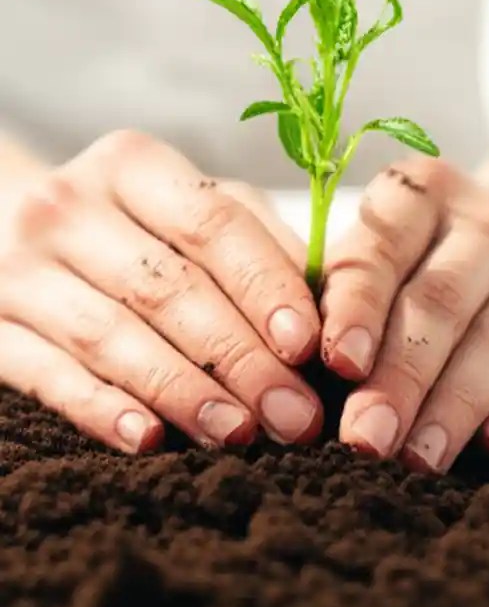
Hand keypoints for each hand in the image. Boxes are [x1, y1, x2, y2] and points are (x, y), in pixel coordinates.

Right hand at [0, 130, 322, 451]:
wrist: (1, 228)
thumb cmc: (140, 231)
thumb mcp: (198, 213)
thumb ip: (265, 249)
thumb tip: (337, 317)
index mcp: (134, 166)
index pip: (214, 226)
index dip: (265, 288)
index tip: (309, 346)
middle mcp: (68, 206)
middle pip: (170, 288)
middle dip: (242, 358)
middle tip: (296, 416)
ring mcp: (16, 267)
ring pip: (112, 335)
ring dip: (184, 391)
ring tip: (241, 434)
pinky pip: (46, 374)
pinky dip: (100, 409)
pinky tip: (149, 440)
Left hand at [319, 157, 488, 471]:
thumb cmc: (449, 257)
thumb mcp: (401, 246)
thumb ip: (353, 294)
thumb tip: (298, 380)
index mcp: (427, 192)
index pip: (384, 249)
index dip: (358, 307)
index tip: (335, 364)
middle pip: (440, 304)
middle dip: (399, 377)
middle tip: (365, 438)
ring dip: (452, 408)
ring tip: (416, 459)